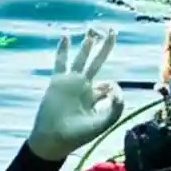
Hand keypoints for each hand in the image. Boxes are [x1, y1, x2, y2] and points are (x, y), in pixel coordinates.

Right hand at [27, 28, 124, 161]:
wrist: (53, 139)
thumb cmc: (77, 135)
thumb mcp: (102, 124)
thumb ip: (115, 109)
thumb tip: (116, 88)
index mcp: (96, 97)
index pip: (109, 85)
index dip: (114, 88)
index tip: (112, 96)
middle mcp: (84, 87)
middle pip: (98, 62)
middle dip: (106, 47)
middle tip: (113, 31)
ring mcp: (71, 83)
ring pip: (81, 59)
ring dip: (87, 46)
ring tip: (92, 33)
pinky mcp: (58, 82)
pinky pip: (60, 63)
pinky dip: (63, 51)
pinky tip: (65, 38)